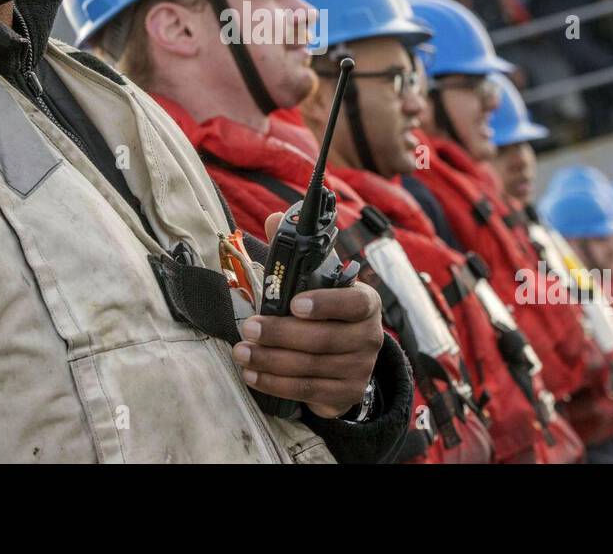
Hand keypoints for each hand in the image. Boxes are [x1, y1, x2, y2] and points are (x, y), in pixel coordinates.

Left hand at [232, 212, 384, 418]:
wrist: (348, 358)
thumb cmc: (327, 312)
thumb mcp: (317, 282)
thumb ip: (296, 252)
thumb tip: (273, 218)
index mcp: (366, 302)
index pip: (352, 302)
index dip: (324, 304)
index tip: (294, 304)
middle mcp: (370, 336)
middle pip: (323, 339)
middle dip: (280, 334)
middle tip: (248, 327)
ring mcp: (360, 368)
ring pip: (310, 367)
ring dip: (271, 360)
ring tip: (241, 351)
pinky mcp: (345, 394)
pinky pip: (306, 390)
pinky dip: (275, 383)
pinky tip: (252, 374)